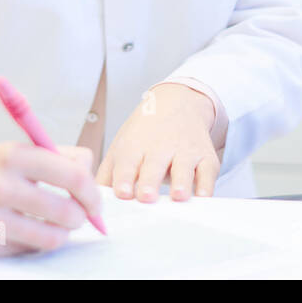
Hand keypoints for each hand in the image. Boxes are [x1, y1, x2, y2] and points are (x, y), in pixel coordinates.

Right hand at [0, 132, 101, 256]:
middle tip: (78, 216)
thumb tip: (88, 167)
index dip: (91, 191)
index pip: (71, 175)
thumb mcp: (11, 150)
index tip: (94, 200)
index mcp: (11, 155)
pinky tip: (23, 230)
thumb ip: (53, 155)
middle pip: (65, 212)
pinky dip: (31, 242)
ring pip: (49, 238)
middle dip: (80, 217)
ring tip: (56, 226)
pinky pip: (24, 249)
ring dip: (60, 234)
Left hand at [95, 83, 220, 201]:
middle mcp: (160, 146)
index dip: (123, 177)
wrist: (178, 102)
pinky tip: (203, 196)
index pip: (127, 162)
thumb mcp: (122, 146)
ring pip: (183, 167)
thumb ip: (108, 175)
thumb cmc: (145, 132)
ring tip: (178, 196)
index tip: (122, 193)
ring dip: (181, 182)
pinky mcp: (205, 157)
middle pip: (154, 165)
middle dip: (150, 181)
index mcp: (135, 146)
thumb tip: (93, 200)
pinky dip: (207, 184)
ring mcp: (185, 151)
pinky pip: (208, 171)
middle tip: (146, 197)